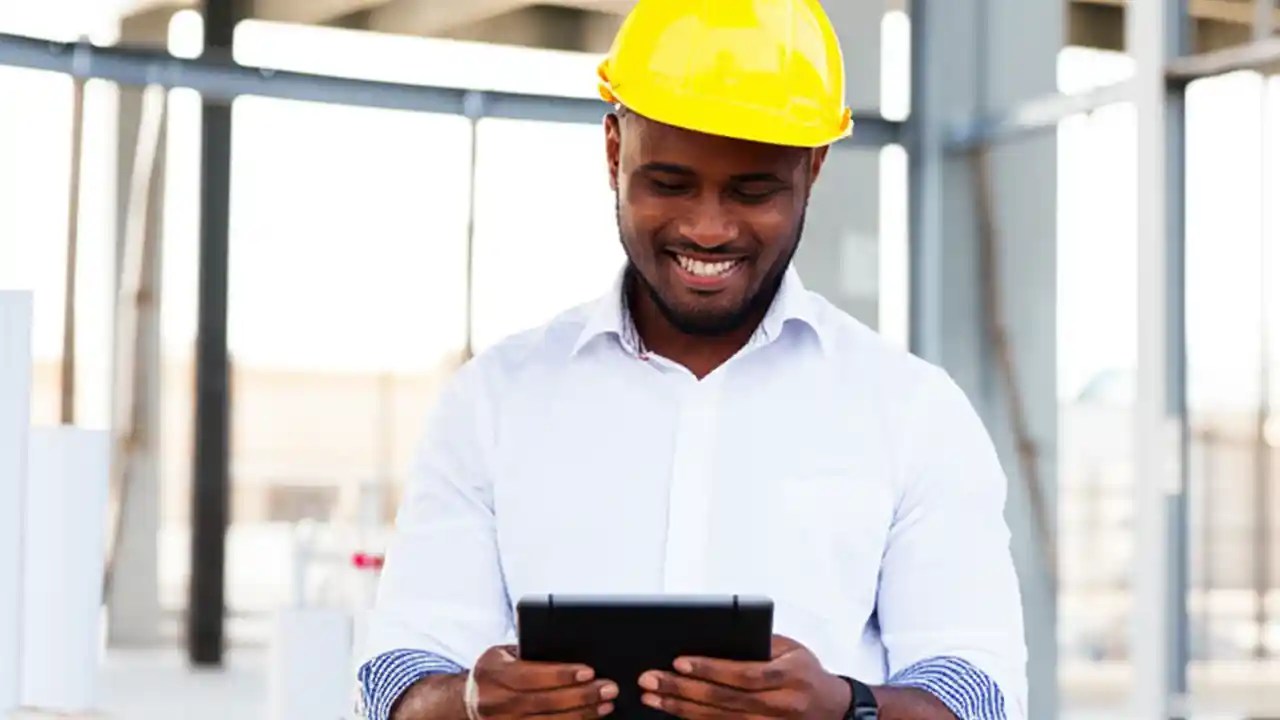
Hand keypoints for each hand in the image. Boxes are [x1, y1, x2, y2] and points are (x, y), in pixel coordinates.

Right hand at [470, 645, 617, 718]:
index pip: (529, 675)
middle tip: (608, 689)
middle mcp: (494, 701)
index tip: (588, 672)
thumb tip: (572, 644)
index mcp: (493, 671)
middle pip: (542, 702)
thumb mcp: (506, 654)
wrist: (469, 699)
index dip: (560, 675)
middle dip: (580, 696)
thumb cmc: (497, 670)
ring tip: (605, 705)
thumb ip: (531, 652)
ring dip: (580, 715)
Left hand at [637, 635, 849, 719]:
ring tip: (653, 697)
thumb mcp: (791, 648)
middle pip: (724, 699)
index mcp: (788, 677)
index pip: (742, 674)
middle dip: (683, 689)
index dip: (710, 669)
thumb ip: (759, 643)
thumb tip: (717, 636)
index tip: (679, 662)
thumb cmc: (806, 672)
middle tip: (651, 679)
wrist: (832, 708)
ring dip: (681, 709)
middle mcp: (780, 705)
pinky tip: (676, 713)